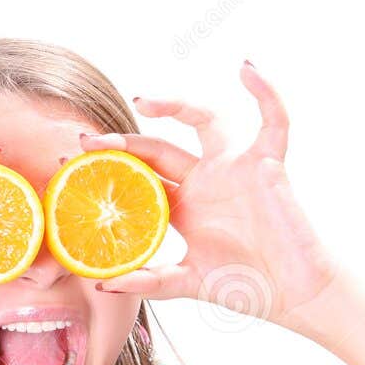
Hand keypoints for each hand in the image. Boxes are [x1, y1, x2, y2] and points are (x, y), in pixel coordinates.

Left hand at [84, 62, 349, 334]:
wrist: (294, 295)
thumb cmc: (247, 288)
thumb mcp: (188, 283)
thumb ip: (150, 280)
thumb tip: (101, 282)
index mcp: (184, 207)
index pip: (139, 179)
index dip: (107, 170)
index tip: (70, 163)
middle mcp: (205, 182)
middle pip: (158, 148)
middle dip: (122, 143)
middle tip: (85, 141)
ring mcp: (235, 169)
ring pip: (204, 122)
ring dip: (176, 105)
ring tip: (141, 100)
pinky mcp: (268, 164)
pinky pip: (273, 121)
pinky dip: (267, 93)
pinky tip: (248, 69)